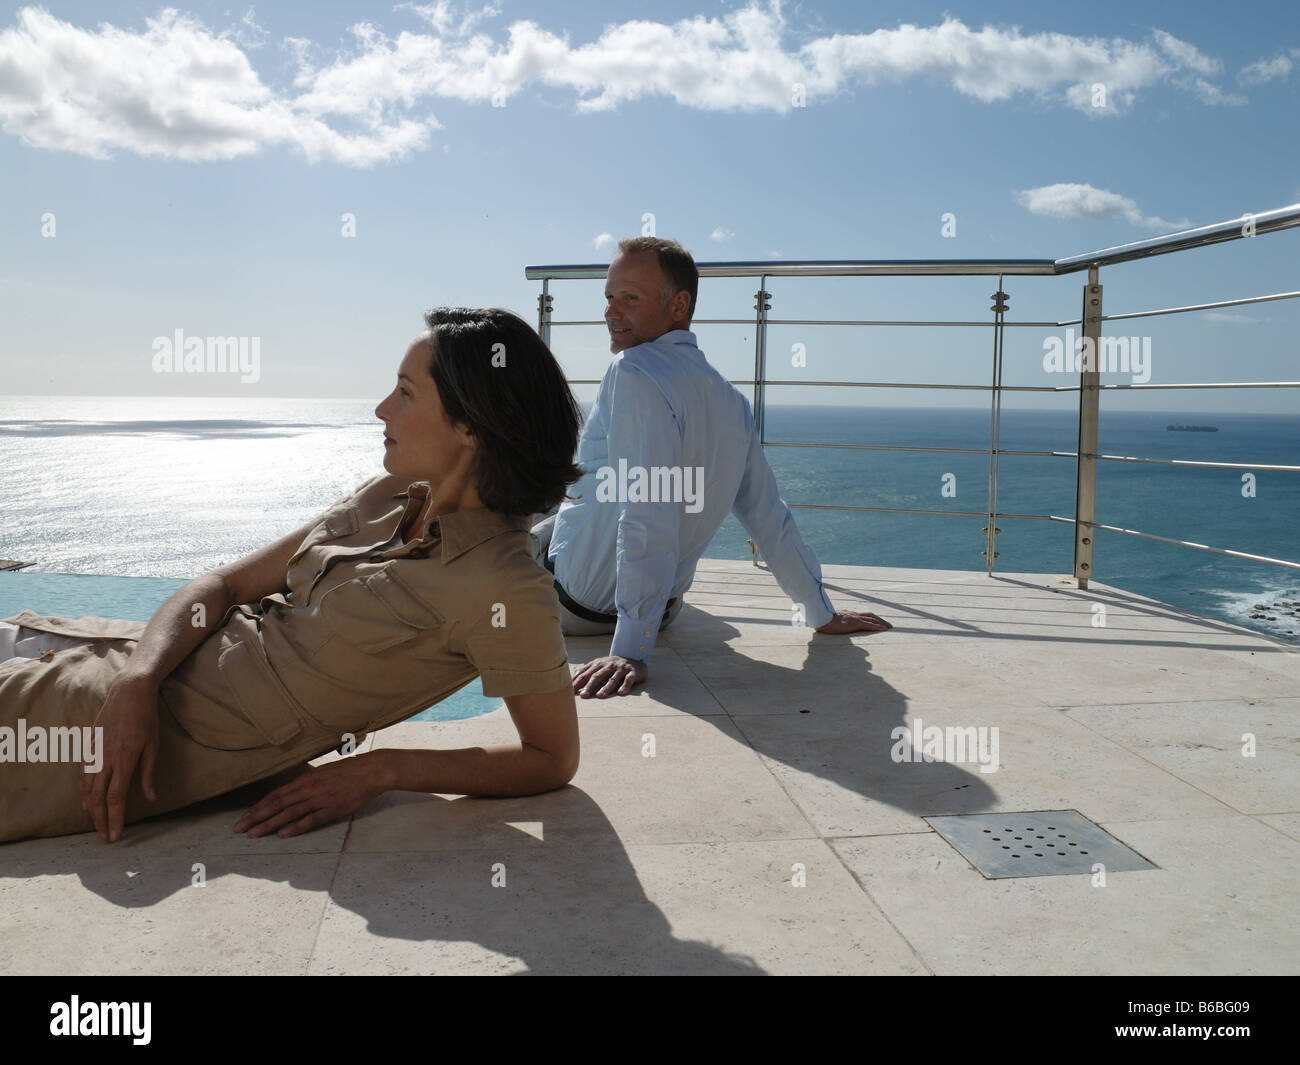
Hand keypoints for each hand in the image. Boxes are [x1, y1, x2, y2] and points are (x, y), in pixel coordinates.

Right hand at [80, 674, 160, 842]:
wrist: (129, 692)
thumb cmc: (146, 718)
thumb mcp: (154, 745)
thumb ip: (149, 773)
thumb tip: (150, 799)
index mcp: (124, 759)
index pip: (116, 798)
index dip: (115, 819)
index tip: (116, 835)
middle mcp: (105, 759)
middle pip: (97, 798)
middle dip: (100, 820)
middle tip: (105, 836)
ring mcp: (94, 752)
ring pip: (86, 788)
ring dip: (89, 809)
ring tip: (96, 823)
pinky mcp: (88, 746)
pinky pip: (81, 774)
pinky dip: (82, 791)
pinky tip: (85, 801)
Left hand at [233, 756, 386, 838]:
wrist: (371, 771)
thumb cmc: (348, 771)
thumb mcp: (322, 773)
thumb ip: (306, 783)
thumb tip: (291, 792)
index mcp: (305, 779)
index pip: (275, 795)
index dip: (258, 807)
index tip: (244, 817)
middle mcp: (308, 789)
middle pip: (277, 804)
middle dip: (256, 817)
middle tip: (239, 829)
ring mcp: (320, 799)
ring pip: (289, 813)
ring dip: (269, 825)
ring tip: (254, 835)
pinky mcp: (332, 809)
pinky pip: (310, 820)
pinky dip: (296, 828)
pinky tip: (282, 835)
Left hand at [572, 655, 646, 697]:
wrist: (633, 660)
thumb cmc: (611, 667)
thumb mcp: (598, 666)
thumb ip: (586, 672)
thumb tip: (571, 680)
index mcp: (598, 664)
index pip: (586, 673)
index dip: (578, 682)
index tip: (570, 692)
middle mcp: (608, 665)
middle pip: (597, 676)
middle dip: (589, 686)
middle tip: (583, 695)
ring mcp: (620, 669)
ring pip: (612, 679)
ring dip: (606, 688)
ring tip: (600, 696)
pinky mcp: (632, 672)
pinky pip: (628, 680)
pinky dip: (625, 686)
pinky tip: (621, 693)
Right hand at [815, 609, 891, 634]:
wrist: (822, 619)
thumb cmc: (825, 621)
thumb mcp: (834, 622)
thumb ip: (839, 623)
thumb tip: (839, 627)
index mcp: (850, 614)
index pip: (864, 615)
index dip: (873, 618)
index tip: (879, 621)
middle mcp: (855, 615)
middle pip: (871, 615)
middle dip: (881, 620)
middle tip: (888, 625)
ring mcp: (856, 618)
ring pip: (873, 619)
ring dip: (882, 623)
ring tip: (889, 627)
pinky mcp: (855, 623)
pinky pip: (869, 625)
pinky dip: (877, 627)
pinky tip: (883, 629)